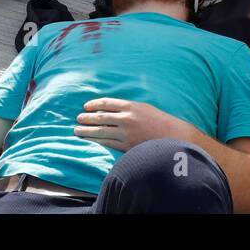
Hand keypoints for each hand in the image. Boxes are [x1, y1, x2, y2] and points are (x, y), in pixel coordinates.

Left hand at [75, 97, 194, 150]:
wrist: (172, 136)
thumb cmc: (159, 121)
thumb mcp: (144, 108)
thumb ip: (128, 108)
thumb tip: (110, 110)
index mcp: (131, 106)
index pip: (107, 103)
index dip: (94, 104)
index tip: (86, 106)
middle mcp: (127, 118)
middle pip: (101, 117)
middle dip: (87, 118)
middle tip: (78, 118)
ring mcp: (126, 133)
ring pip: (101, 131)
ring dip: (87, 130)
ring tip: (77, 130)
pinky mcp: (126, 146)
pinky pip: (107, 143)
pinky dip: (96, 141)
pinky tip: (89, 140)